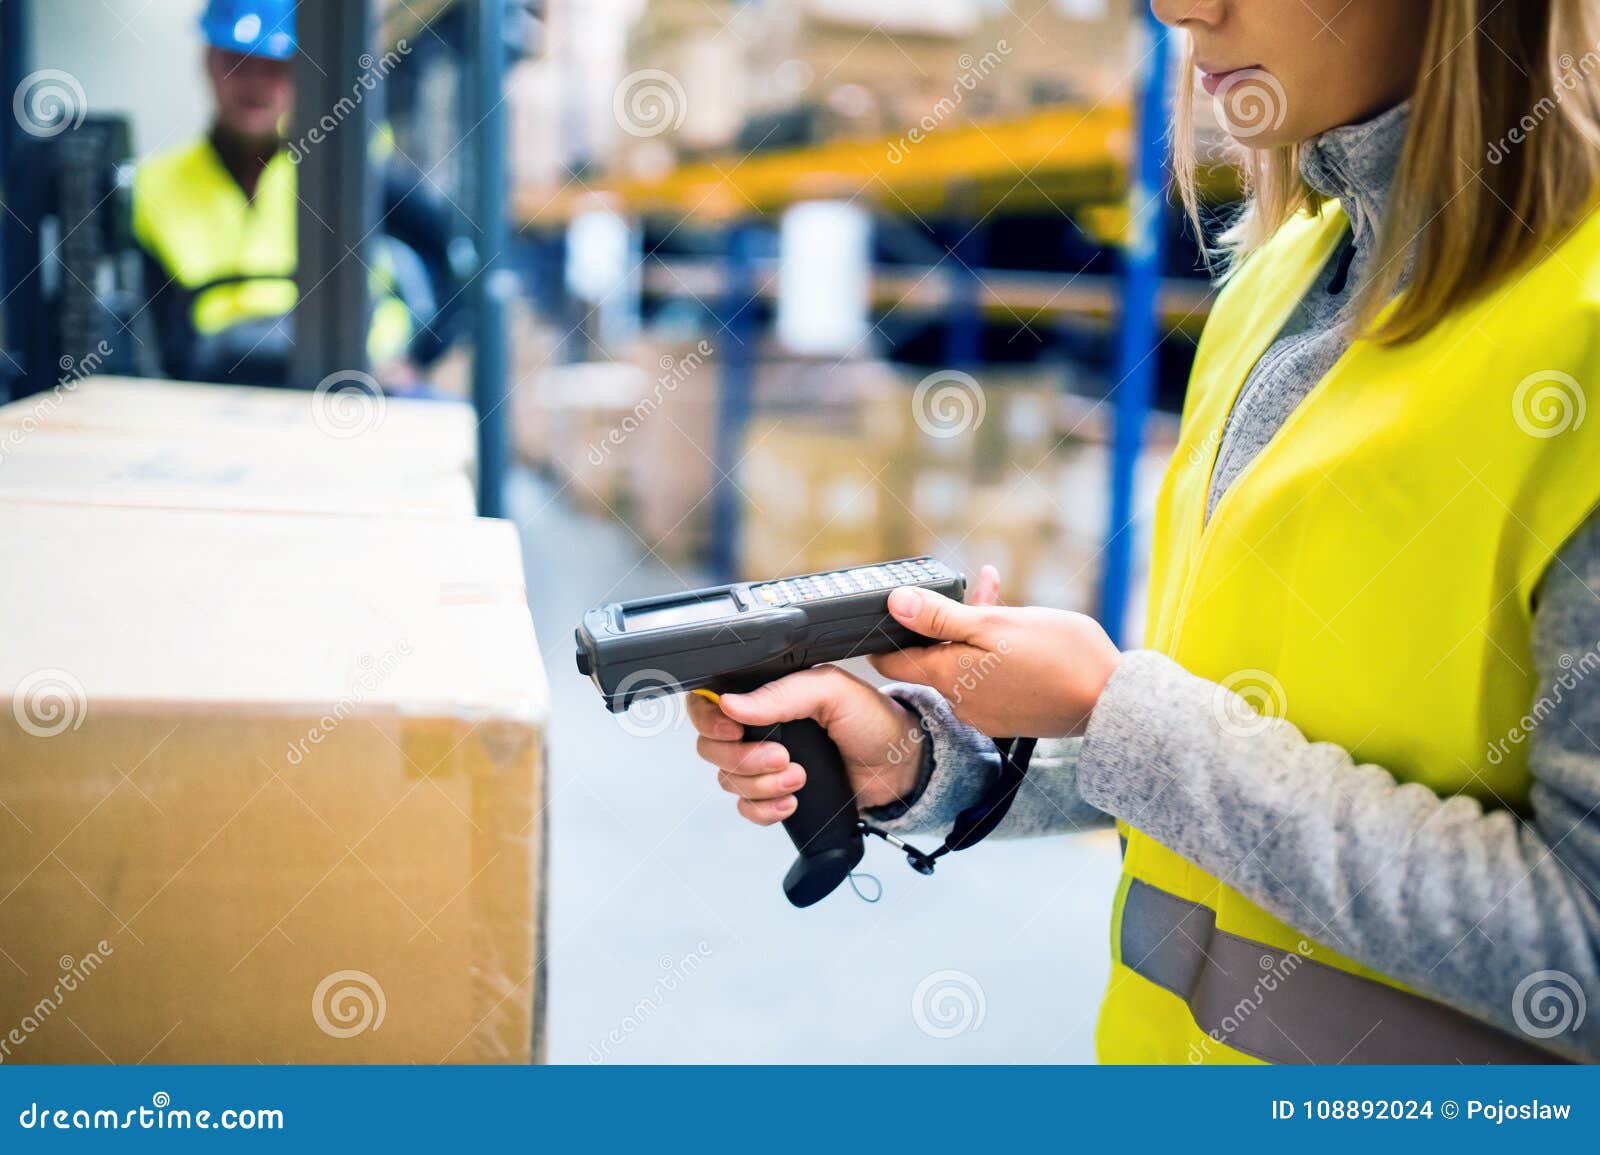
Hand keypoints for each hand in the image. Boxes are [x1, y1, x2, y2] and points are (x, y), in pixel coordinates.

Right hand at [687, 668, 924, 824]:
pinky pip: (746, 808)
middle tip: (783, 759)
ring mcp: (764, 763)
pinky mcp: (774, 794)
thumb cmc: (872, 721)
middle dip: (744, 759)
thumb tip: (732, 704)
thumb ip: (782, 694)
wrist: (899, 768)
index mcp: (766, 695)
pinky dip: (764, 809)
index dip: (710, 721)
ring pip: (728, 780)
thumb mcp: (832, 692)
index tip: (733, 732)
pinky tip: (791, 802)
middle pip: (712, 747)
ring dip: (760, 785)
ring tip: (798, 779)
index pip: (710, 703)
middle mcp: (759, 727)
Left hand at [868, 570, 1121, 737]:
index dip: (888, 634)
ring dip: (973, 629)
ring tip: (997, 592)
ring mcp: (985, 712)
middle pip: (932, 657)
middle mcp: (960, 703)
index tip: (894, 609)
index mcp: (949, 678)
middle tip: (968, 586)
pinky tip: (1017, 625)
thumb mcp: (996, 624)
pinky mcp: (1009, 714)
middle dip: (945, 619)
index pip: (891, 663)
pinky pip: (987, 678)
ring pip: (963, 663)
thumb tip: (895, 604)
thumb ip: (941, 616)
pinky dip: (992, 651)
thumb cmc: (1059, 657)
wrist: (1112, 701)